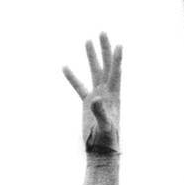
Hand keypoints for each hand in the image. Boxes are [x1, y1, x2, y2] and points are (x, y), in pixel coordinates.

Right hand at [63, 31, 121, 153]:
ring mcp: (97, 98)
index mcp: (113, 97)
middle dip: (104, 50)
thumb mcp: (104, 126)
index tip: (119, 44)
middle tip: (103, 32)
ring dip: (91, 57)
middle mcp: (106, 94)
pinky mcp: (87, 105)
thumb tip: (95, 99)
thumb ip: (101, 112)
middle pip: (106, 67)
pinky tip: (64, 67)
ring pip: (94, 73)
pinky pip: (79, 87)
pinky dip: (72, 78)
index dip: (117, 59)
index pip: (115, 73)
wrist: (101, 152)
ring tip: (88, 40)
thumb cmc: (106, 141)